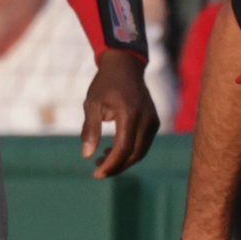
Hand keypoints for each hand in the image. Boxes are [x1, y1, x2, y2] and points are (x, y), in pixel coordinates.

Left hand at [81, 49, 159, 178]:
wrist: (125, 66)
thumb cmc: (105, 84)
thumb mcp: (92, 104)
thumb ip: (90, 130)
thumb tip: (87, 155)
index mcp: (129, 113)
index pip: (123, 148)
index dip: (111, 164)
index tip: (96, 173)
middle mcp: (145, 119)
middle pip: (134, 154)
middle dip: (116, 166)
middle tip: (97, 171)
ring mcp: (153, 121)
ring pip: (141, 151)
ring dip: (123, 161)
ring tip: (102, 160)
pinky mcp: (154, 122)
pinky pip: (143, 144)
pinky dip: (130, 152)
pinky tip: (113, 150)